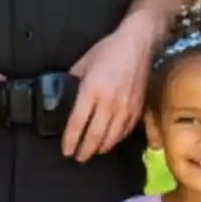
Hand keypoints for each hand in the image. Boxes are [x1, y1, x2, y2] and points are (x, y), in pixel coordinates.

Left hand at [61, 18, 156, 162]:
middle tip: (77, 157)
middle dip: (84, 151)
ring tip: (92, 152)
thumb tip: (62, 94)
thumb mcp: (83, 62)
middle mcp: (109, 102)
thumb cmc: (108, 50)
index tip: (65, 150)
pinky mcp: (138, 108)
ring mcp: (125, 107)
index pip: (77, 123)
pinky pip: (126, 131)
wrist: (138, 44)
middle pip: (94, 136)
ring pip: (112, 137)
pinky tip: (110, 141)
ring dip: (100, 148)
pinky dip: (116, 139)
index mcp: (92, 90)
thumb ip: (73, 81)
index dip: (70, 140)